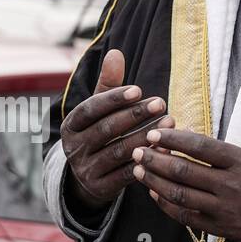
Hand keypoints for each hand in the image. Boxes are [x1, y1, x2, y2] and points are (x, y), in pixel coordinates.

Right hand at [61, 49, 174, 211]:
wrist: (88, 176)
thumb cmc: (99, 133)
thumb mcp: (99, 110)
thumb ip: (107, 84)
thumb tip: (116, 53)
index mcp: (70, 126)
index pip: (90, 109)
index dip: (113, 100)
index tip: (139, 90)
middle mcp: (73, 148)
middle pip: (106, 130)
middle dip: (135, 116)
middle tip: (161, 103)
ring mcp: (86, 170)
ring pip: (119, 151)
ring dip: (146, 136)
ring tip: (170, 122)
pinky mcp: (101, 188)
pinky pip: (127, 174)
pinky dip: (147, 160)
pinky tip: (167, 148)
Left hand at [131, 128, 240, 241]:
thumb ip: (218, 153)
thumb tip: (181, 139)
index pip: (200, 147)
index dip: (173, 139)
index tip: (153, 133)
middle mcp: (233, 186)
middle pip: (184, 171)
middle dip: (155, 160)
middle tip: (137, 150)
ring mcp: (226, 210)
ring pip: (179, 195)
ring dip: (154, 182)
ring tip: (139, 170)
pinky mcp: (221, 229)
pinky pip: (185, 216)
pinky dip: (165, 204)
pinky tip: (154, 193)